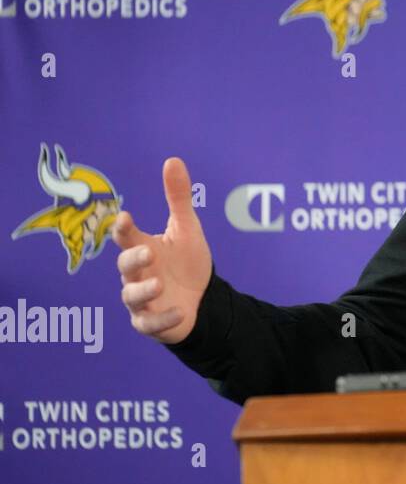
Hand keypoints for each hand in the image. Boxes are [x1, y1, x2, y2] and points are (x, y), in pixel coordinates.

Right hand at [110, 157, 212, 344]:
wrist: (203, 299)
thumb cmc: (187, 262)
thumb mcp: (186, 229)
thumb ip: (177, 198)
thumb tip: (172, 159)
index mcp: (143, 248)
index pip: (126, 237)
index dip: (123, 229)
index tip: (125, 218)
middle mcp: (137, 274)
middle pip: (125, 266)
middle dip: (133, 259)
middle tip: (148, 252)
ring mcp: (143, 300)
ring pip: (131, 297)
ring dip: (143, 290)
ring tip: (159, 282)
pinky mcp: (152, 323)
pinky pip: (150, 324)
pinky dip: (162, 319)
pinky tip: (180, 312)